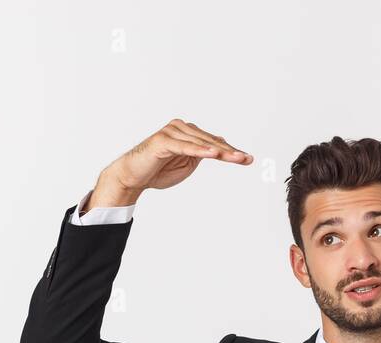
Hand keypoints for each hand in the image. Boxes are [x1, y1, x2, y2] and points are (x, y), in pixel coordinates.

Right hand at [88, 118, 253, 208]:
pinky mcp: (162, 141)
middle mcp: (180, 128)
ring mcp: (171, 132)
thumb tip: (219, 149)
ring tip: (234, 158)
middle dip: (229, 151)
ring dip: (218, 151)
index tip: (247, 159)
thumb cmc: (158, 171)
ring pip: (200, 143)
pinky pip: (185, 147)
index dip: (230, 151)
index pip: (213, 142)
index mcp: (188, 133)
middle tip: (246, 159)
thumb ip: (201, 155)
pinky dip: (199, 150)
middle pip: (210, 141)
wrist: (133, 177)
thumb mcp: (187, 165)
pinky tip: (213, 154)